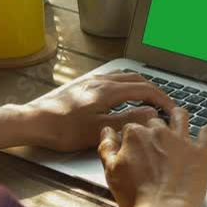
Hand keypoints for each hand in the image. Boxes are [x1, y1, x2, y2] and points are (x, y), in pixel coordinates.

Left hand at [25, 71, 176, 152]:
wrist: (34, 122)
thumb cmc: (63, 129)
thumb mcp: (100, 129)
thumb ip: (128, 120)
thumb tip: (152, 113)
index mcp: (108, 90)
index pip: (144, 89)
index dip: (162, 99)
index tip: (172, 110)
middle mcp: (102, 81)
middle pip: (136, 79)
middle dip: (154, 91)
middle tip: (164, 105)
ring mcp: (92, 81)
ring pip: (124, 77)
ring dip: (140, 86)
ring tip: (149, 100)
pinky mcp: (83, 85)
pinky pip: (112, 79)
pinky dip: (126, 85)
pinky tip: (123, 96)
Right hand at [98, 108, 206, 206]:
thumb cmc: (136, 196)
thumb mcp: (111, 171)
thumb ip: (107, 147)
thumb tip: (107, 131)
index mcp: (135, 134)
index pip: (131, 126)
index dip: (131, 137)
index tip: (133, 146)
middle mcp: (158, 131)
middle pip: (155, 121)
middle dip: (154, 128)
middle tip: (154, 141)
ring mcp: (181, 139)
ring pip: (181, 116)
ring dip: (178, 117)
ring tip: (178, 121)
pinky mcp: (200, 151)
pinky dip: (206, 132)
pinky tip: (204, 134)